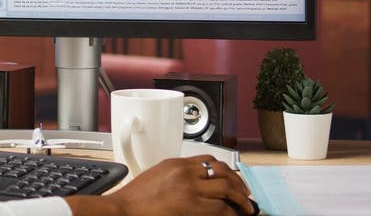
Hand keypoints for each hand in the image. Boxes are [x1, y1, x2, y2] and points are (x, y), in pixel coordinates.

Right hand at [64, 155, 254, 215]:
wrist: (124, 208)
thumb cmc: (134, 198)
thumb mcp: (156, 177)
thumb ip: (175, 176)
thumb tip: (194, 185)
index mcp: (176, 163)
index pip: (209, 160)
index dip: (226, 170)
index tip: (232, 179)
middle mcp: (185, 172)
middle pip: (222, 171)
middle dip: (239, 184)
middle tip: (245, 195)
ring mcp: (190, 188)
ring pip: (226, 188)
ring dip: (241, 199)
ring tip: (246, 208)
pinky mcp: (192, 206)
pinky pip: (220, 207)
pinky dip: (231, 213)